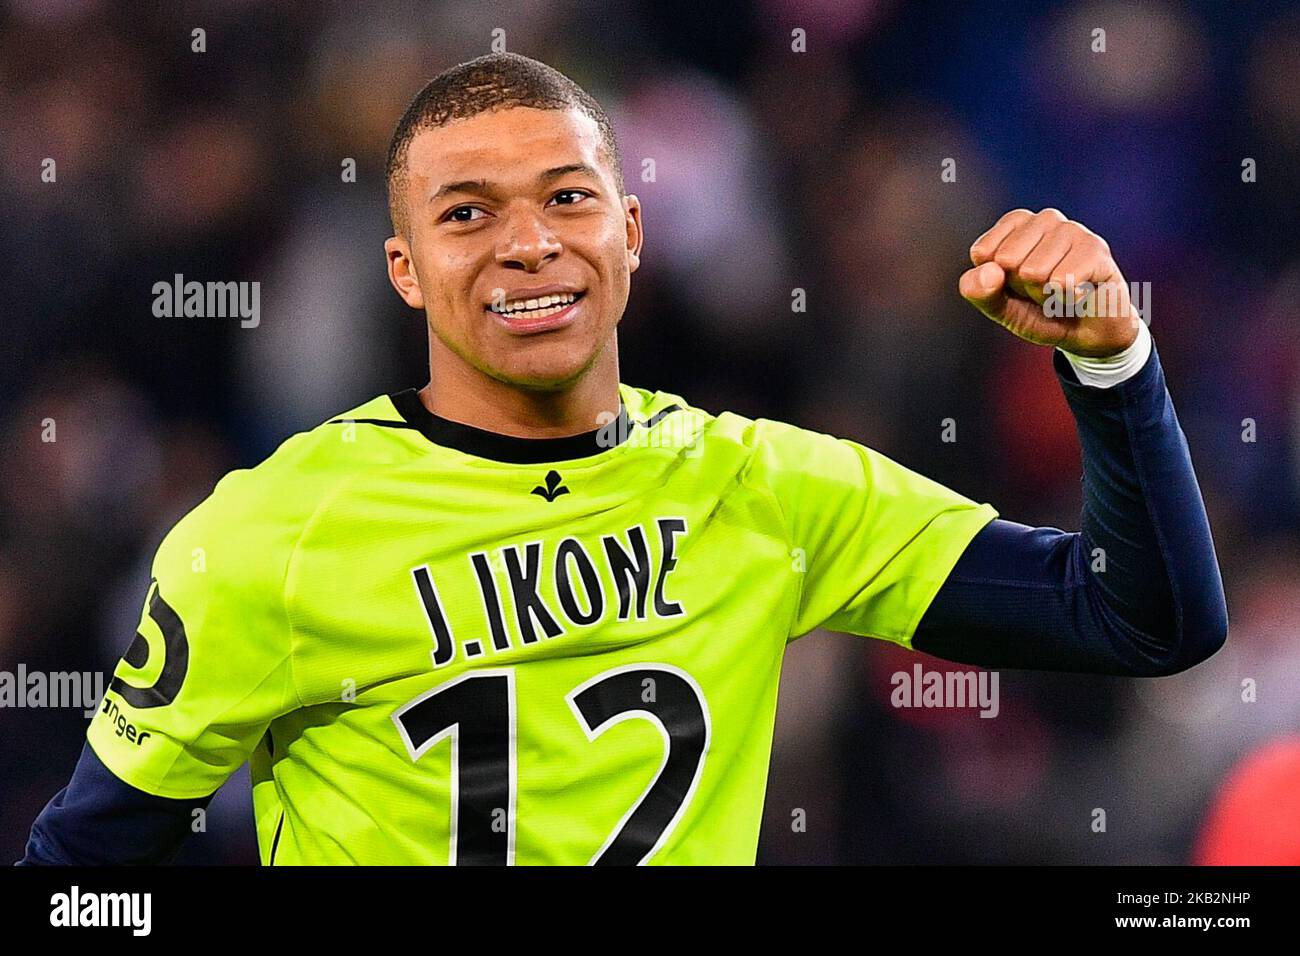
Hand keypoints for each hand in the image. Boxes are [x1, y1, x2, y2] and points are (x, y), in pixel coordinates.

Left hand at [960, 208, 1140, 357]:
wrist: (1088, 334)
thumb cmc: (1041, 311)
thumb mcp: (1000, 307)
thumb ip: (979, 290)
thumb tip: (990, 271)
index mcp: (1016, 224)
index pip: (983, 252)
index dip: (996, 281)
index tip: (1017, 285)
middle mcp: (1045, 218)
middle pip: (1007, 260)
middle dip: (1021, 288)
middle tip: (1042, 291)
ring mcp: (1073, 230)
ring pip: (1034, 272)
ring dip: (1045, 296)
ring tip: (1061, 292)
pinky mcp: (1095, 249)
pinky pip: (1061, 283)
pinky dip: (1065, 300)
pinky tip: (1079, 294)